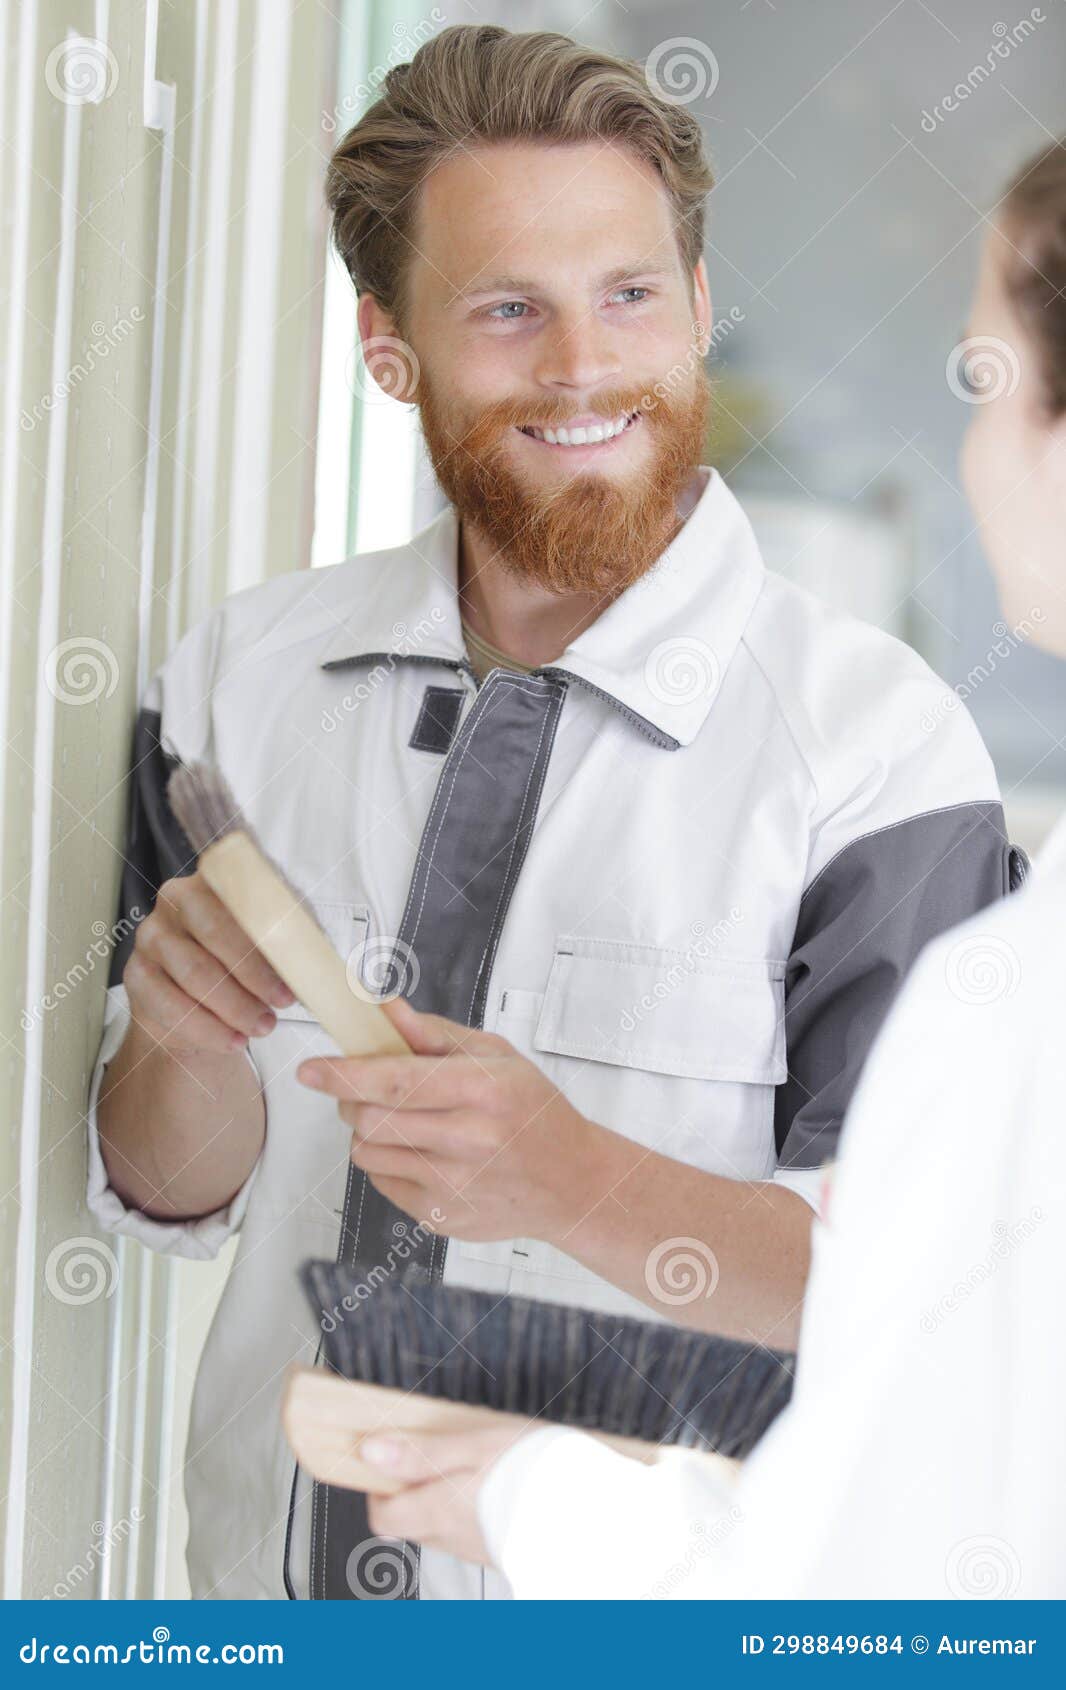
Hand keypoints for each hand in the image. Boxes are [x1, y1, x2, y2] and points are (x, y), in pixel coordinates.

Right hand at [124, 872, 295, 1056]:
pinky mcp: (136, 973)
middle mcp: (177, 899)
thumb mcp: (276, 942)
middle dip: (252, 975)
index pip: (240, 897)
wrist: (202, 999)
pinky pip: (169, 1004)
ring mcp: (152, 935)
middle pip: (214, 931)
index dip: (269, 937)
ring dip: (233, 1007)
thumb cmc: (246, 960)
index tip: (292, 976)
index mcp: (216, 879)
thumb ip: (296, 940)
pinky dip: (206, 1028)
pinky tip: (233, 1041)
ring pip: (193, 972)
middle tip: (281, 1005)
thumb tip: (320, 962)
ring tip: (262, 1028)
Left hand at [295, 998, 605, 1243]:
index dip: (344, 1074)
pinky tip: (419, 1151)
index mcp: (482, 1090)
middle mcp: (468, 1140)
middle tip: (364, 1090)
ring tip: (399, 1121)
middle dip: (352, 1101)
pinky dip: (386, 1162)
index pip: (394, 1081)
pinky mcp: (441, 1217)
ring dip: (367, 1131)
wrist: (570, 1183)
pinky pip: (382, 1183)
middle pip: (370, 1120)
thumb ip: (434, 1034)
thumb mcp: (498, 1056)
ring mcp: (453, 1185)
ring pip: (368, 1153)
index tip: (311, 1069)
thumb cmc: (534, 1112)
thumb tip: (384, 1011)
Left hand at [361, 1421, 530, 1565]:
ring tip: (467, 1463)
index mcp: (439, 1512)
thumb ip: (420, 1453)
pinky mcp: (505, 1550)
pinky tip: (495, 1485)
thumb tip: (369, 1452)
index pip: (383, 1515)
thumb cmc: (533, 1471)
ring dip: (442, 1500)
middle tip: (427, 1454)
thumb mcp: (474, 1445)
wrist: (593, 1512)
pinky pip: (472, 1532)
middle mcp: (454, 1539)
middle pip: (411, 1523)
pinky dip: (471, 1510)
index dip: (378, 1488)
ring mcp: (480, 1549)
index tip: (388, 1459)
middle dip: (410, 1493)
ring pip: (441, 1529)